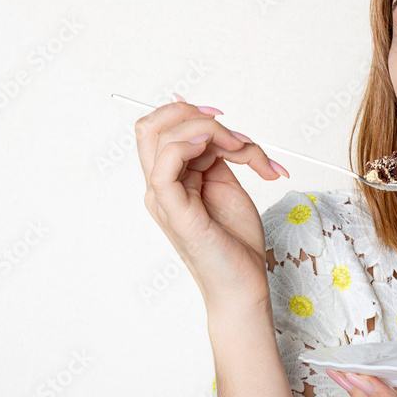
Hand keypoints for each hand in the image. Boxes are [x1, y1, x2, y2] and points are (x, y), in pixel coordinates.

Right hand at [135, 94, 287, 314]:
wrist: (244, 284)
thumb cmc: (237, 242)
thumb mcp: (228, 183)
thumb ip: (216, 154)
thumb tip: (209, 125)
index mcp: (171, 178)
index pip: (160, 128)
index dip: (188, 112)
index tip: (225, 120)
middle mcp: (161, 186)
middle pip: (152, 126)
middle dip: (195, 116)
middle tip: (233, 135)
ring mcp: (163, 198)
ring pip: (162, 137)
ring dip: (208, 130)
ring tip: (240, 150)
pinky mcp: (174, 211)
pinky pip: (164, 167)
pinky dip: (186, 145)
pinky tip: (211, 147)